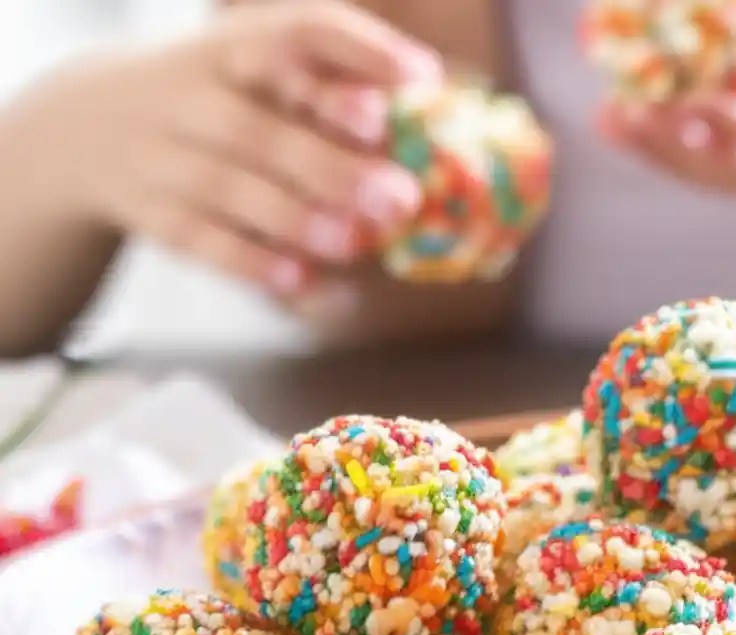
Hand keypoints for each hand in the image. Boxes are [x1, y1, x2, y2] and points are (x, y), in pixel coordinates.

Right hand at [15, 1, 439, 294]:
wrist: (84, 124)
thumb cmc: (219, 95)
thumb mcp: (259, 65)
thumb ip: (332, 80)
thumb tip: (430, 99)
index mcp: (236, 47)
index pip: (298, 32)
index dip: (361, 51)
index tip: (420, 76)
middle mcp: (192, 93)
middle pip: (258, 126)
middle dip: (330, 164)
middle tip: (399, 197)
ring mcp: (160, 153)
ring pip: (225, 187)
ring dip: (293, 217)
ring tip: (354, 242)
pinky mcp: (148, 210)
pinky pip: (197, 239)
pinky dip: (249, 261)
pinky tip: (299, 281)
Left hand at [599, 0, 735, 190]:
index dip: (735, 124)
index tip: (691, 103)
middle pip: (731, 165)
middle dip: (675, 143)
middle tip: (625, 113)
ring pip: (711, 170)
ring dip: (658, 150)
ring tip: (610, 120)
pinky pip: (706, 157)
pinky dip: (664, 143)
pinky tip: (623, 120)